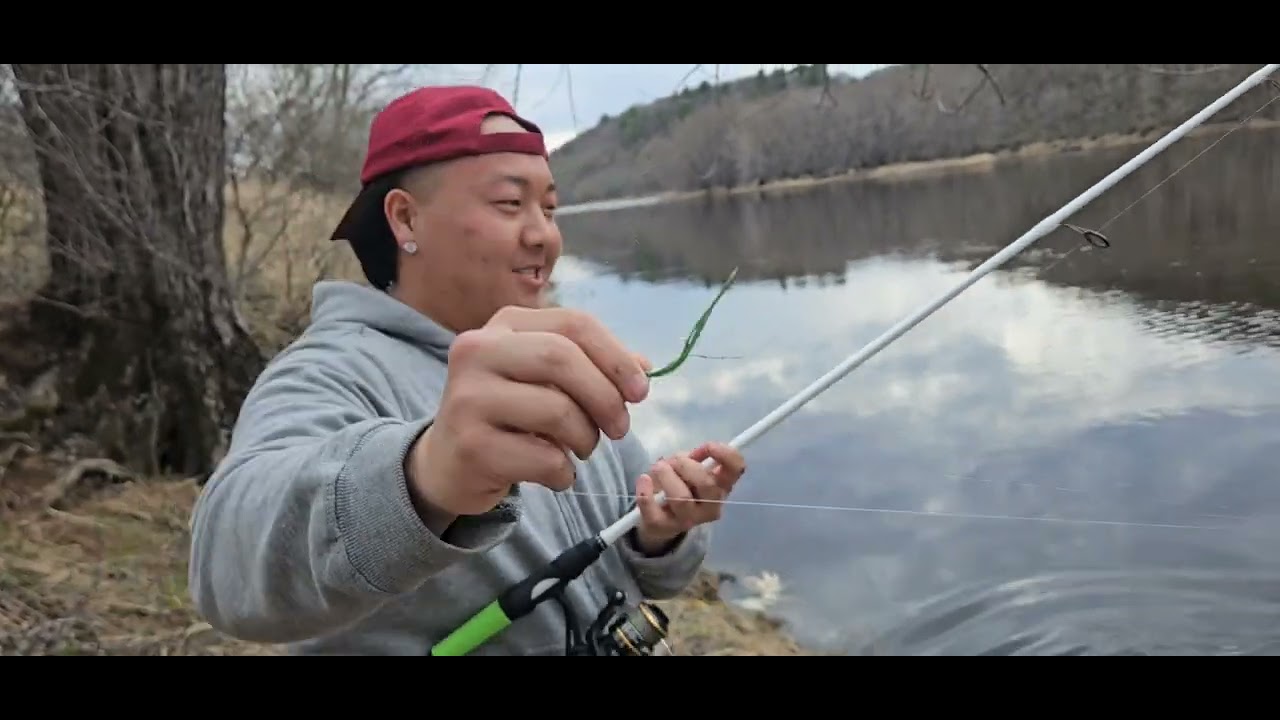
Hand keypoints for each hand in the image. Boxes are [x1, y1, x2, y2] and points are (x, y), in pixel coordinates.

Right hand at [407, 306, 650, 518]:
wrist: (448, 463)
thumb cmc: (510, 415)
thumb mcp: (546, 380)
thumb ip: (592, 366)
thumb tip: (644, 367)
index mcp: (504, 324)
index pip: (573, 324)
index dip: (617, 357)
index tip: (642, 391)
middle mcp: (477, 351)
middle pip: (562, 358)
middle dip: (606, 397)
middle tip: (620, 428)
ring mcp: (468, 397)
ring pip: (557, 410)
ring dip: (586, 439)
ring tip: (581, 449)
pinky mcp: (470, 445)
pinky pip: (544, 458)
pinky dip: (564, 472)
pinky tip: (555, 474)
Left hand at [634, 441, 745, 552]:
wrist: (662, 521)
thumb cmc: (682, 486)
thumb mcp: (691, 469)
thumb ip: (694, 458)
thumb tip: (693, 453)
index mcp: (722, 486)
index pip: (736, 469)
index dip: (725, 454)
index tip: (707, 446)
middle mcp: (711, 506)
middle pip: (707, 484)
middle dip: (686, 465)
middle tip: (673, 460)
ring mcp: (688, 520)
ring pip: (681, 498)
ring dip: (667, 477)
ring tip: (657, 468)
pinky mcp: (664, 527)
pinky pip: (654, 511)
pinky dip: (646, 493)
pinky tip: (644, 480)